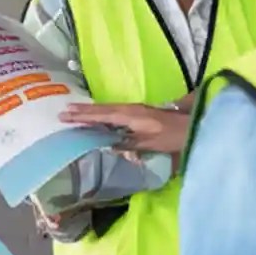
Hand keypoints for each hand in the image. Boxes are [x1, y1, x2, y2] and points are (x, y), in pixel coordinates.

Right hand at [60, 103, 191, 154]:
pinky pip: (115, 111)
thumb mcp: (151, 144)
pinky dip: (102, 113)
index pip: (102, 115)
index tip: (66, 115)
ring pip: (108, 109)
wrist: (192, 125)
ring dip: (91, 110)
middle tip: (63, 112)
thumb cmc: (173, 137)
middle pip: (102, 109)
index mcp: (131, 115)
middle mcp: (131, 109)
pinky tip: (98, 117)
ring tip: (74, 112)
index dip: (84, 116)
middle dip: (83, 111)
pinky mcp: (139, 113)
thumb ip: (129, 144)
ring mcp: (135, 110)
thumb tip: (106, 145)